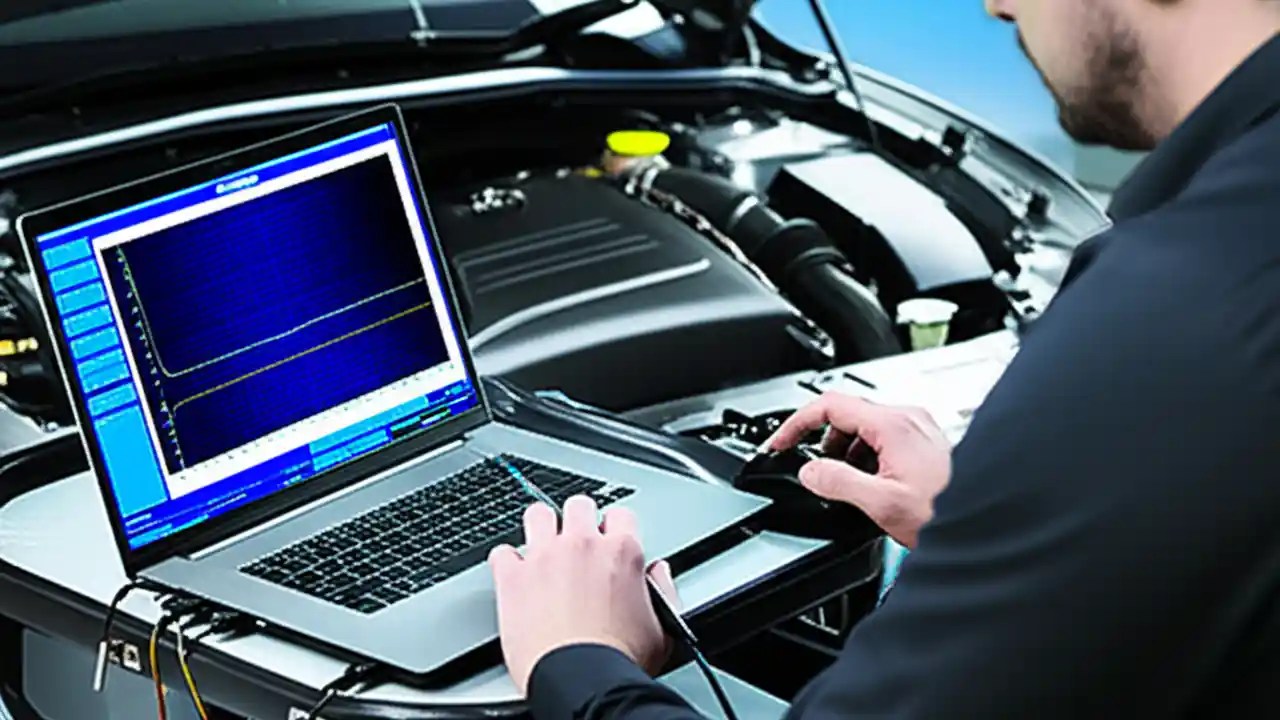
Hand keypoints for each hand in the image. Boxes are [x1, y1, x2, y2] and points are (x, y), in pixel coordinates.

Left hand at [488, 496, 679, 695]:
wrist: (582, 682)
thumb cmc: (619, 662)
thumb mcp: (662, 628)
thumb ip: (662, 591)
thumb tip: (658, 574)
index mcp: (621, 553)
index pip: (619, 515)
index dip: (614, 528)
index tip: (608, 542)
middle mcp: (581, 546)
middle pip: (578, 505)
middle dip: (577, 521)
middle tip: (575, 544)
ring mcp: (544, 558)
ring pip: (537, 514)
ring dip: (541, 528)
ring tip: (542, 549)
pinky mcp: (512, 577)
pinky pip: (502, 552)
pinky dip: (506, 562)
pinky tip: (514, 576)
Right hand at [765, 392, 951, 548]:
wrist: (986, 523)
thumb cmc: (948, 513)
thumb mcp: (882, 504)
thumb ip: (838, 483)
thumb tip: (809, 472)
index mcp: (893, 425)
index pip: (829, 405)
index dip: (796, 423)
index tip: (781, 443)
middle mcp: (908, 419)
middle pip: (847, 416)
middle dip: (825, 445)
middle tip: (820, 476)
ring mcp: (919, 428)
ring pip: (865, 429)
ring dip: (847, 454)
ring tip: (853, 488)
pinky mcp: (926, 442)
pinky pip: (884, 440)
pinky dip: (868, 458)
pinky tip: (875, 487)